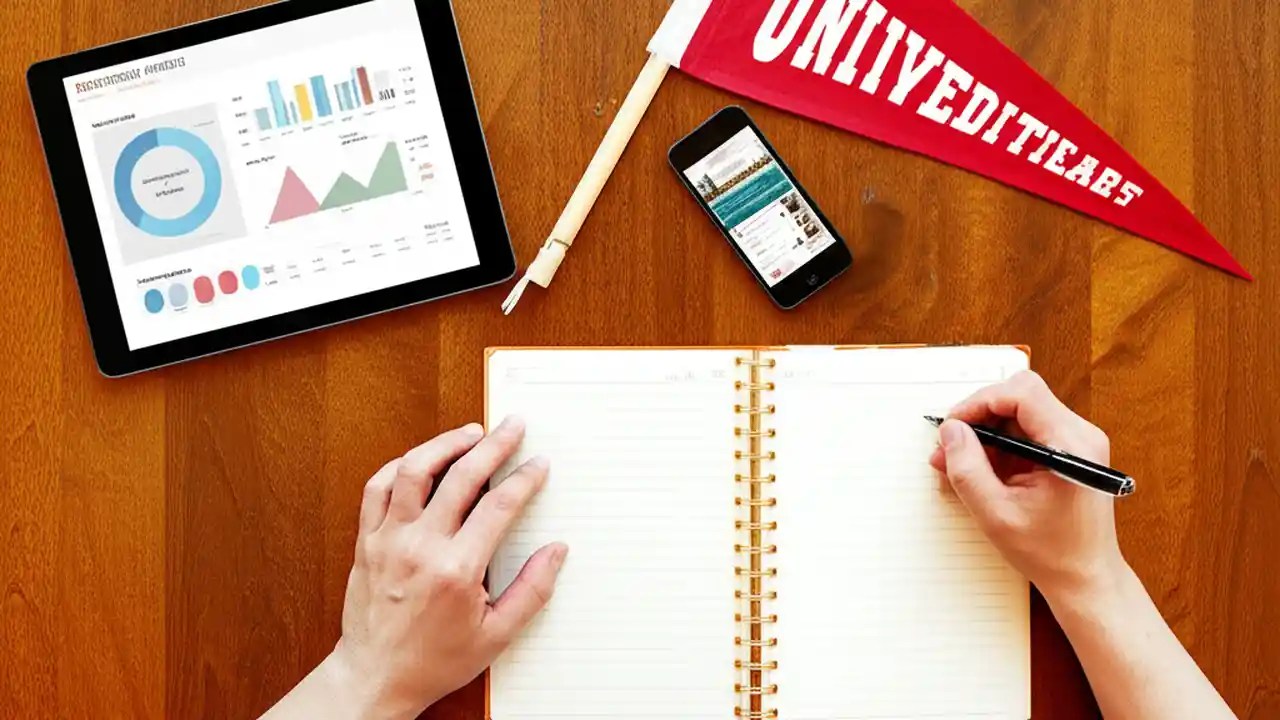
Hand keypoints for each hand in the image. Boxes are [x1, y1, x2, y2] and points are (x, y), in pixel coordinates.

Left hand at [327, 417, 566, 718]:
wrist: (375, 677)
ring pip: (413, 470)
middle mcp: (420, 546)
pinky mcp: (367, 541)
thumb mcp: (497, 635)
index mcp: (457, 569)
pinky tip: (422, 459)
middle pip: (461, 476)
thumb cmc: (435, 661)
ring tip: (470, 433)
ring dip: (444, 444)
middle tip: (512, 427)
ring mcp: (389, 540)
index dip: (524, 478)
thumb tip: (557, 551)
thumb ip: (532, 590)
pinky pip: (377, 488)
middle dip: (494, 444)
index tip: (537, 464)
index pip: (499, 505)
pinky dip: (400, 466)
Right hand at [928, 371, 1125, 601]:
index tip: (954, 426)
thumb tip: (951, 431)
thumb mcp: (996, 513)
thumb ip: (968, 469)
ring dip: (986, 434)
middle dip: (979, 418)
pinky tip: (981, 471)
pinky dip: (1000, 446)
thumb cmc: (1051, 552)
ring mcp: (1077, 442)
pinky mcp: (1069, 451)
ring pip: (1019, 414)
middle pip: (1019, 398)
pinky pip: (1027, 432)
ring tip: (959, 464)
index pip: (1022, 393)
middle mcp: (1080, 435)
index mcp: (1071, 446)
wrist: (1086, 577)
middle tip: (950, 446)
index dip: (980, 402)